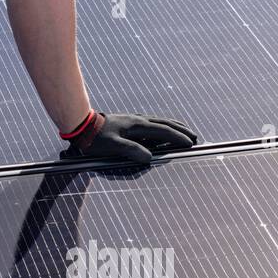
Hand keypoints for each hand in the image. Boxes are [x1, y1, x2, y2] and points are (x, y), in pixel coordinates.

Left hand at [61, 111, 197, 165]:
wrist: (82, 124)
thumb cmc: (95, 138)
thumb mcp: (113, 146)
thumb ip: (132, 150)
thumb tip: (149, 158)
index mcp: (138, 126)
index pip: (163, 131)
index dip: (178, 138)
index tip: (190, 143)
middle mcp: (139, 120)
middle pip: (166, 124)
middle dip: (181, 131)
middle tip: (195, 137)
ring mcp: (135, 120)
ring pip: (160, 122)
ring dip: (174, 127)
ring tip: (185, 132)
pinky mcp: (130, 122)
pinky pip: (153, 123)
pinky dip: (163, 126)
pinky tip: (162, 131)